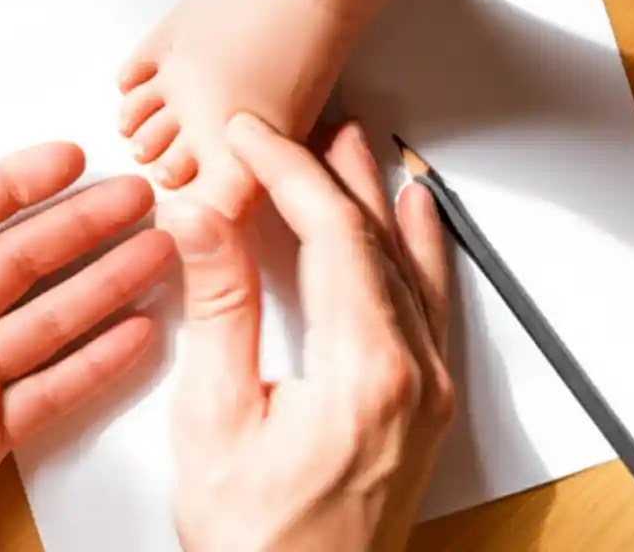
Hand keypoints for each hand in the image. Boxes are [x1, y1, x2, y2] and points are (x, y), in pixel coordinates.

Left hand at [0, 145, 172, 551]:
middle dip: (83, 227)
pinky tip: (138, 334)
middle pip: (24, 262)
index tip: (70, 158)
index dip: (20, 185)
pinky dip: (98, 363)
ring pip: (51, 320)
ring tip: (160, 255)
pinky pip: (54, 389)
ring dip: (105, 285)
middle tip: (140, 200)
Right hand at [117, 0, 370, 219]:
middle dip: (166, 168)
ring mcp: (173, 77)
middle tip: (171, 168)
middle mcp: (191, 120)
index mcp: (231, 151)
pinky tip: (137, 92)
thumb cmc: (319, 49)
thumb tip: (237, 179)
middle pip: (159, 159)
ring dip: (142, 131)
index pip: (194, 199)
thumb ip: (267, 161)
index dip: (192, 205)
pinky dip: (130, 90)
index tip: (193, 205)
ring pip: (136, 120)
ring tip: (148, 136)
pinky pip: (130, 76)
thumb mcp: (301, 126)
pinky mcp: (165, 38)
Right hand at [160, 115, 452, 551]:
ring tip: (353, 149)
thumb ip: (219, 307)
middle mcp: (414, 375)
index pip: (332, 233)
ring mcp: (428, 392)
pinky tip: (416, 222)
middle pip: (376, 240)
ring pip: (408, 266)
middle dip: (333, 173)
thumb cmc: (257, 543)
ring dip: (376, 202)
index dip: (288, 172)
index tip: (251, 137)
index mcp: (367, 371)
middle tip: (299, 123)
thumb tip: (203, 219)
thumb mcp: (218, 419)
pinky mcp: (424, 407)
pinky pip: (430, 304)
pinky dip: (417, 250)